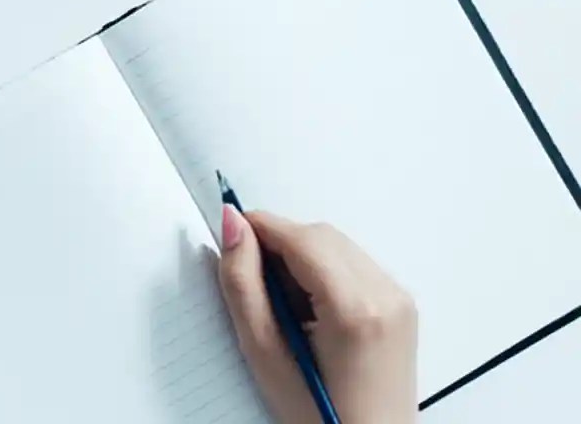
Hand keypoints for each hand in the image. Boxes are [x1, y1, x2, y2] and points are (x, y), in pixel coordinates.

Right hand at [218, 209, 418, 423]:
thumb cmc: (319, 417)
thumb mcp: (263, 353)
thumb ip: (243, 283)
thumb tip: (233, 226)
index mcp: (354, 308)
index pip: (299, 237)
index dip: (258, 228)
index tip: (229, 236)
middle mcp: (386, 294)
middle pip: (320, 235)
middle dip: (279, 244)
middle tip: (252, 282)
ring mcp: (399, 298)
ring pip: (337, 245)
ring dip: (302, 258)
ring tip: (284, 306)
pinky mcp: (401, 305)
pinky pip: (354, 264)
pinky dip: (324, 273)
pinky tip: (310, 311)